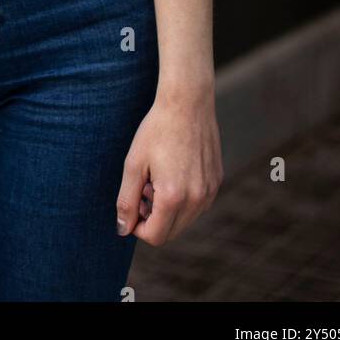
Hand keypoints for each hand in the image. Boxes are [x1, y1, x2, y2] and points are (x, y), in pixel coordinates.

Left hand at [116, 89, 222, 244]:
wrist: (188, 103)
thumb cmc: (157, 130)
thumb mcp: (134, 164)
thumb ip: (126, 200)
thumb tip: (123, 230)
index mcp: (173, 197)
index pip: (155, 236)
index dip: (138, 227)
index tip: (133, 204)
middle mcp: (197, 199)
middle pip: (171, 232)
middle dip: (153, 218)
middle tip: (145, 188)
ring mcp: (210, 191)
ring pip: (185, 220)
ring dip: (169, 209)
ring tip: (159, 178)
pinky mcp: (216, 181)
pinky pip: (198, 204)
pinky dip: (184, 198)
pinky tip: (175, 170)